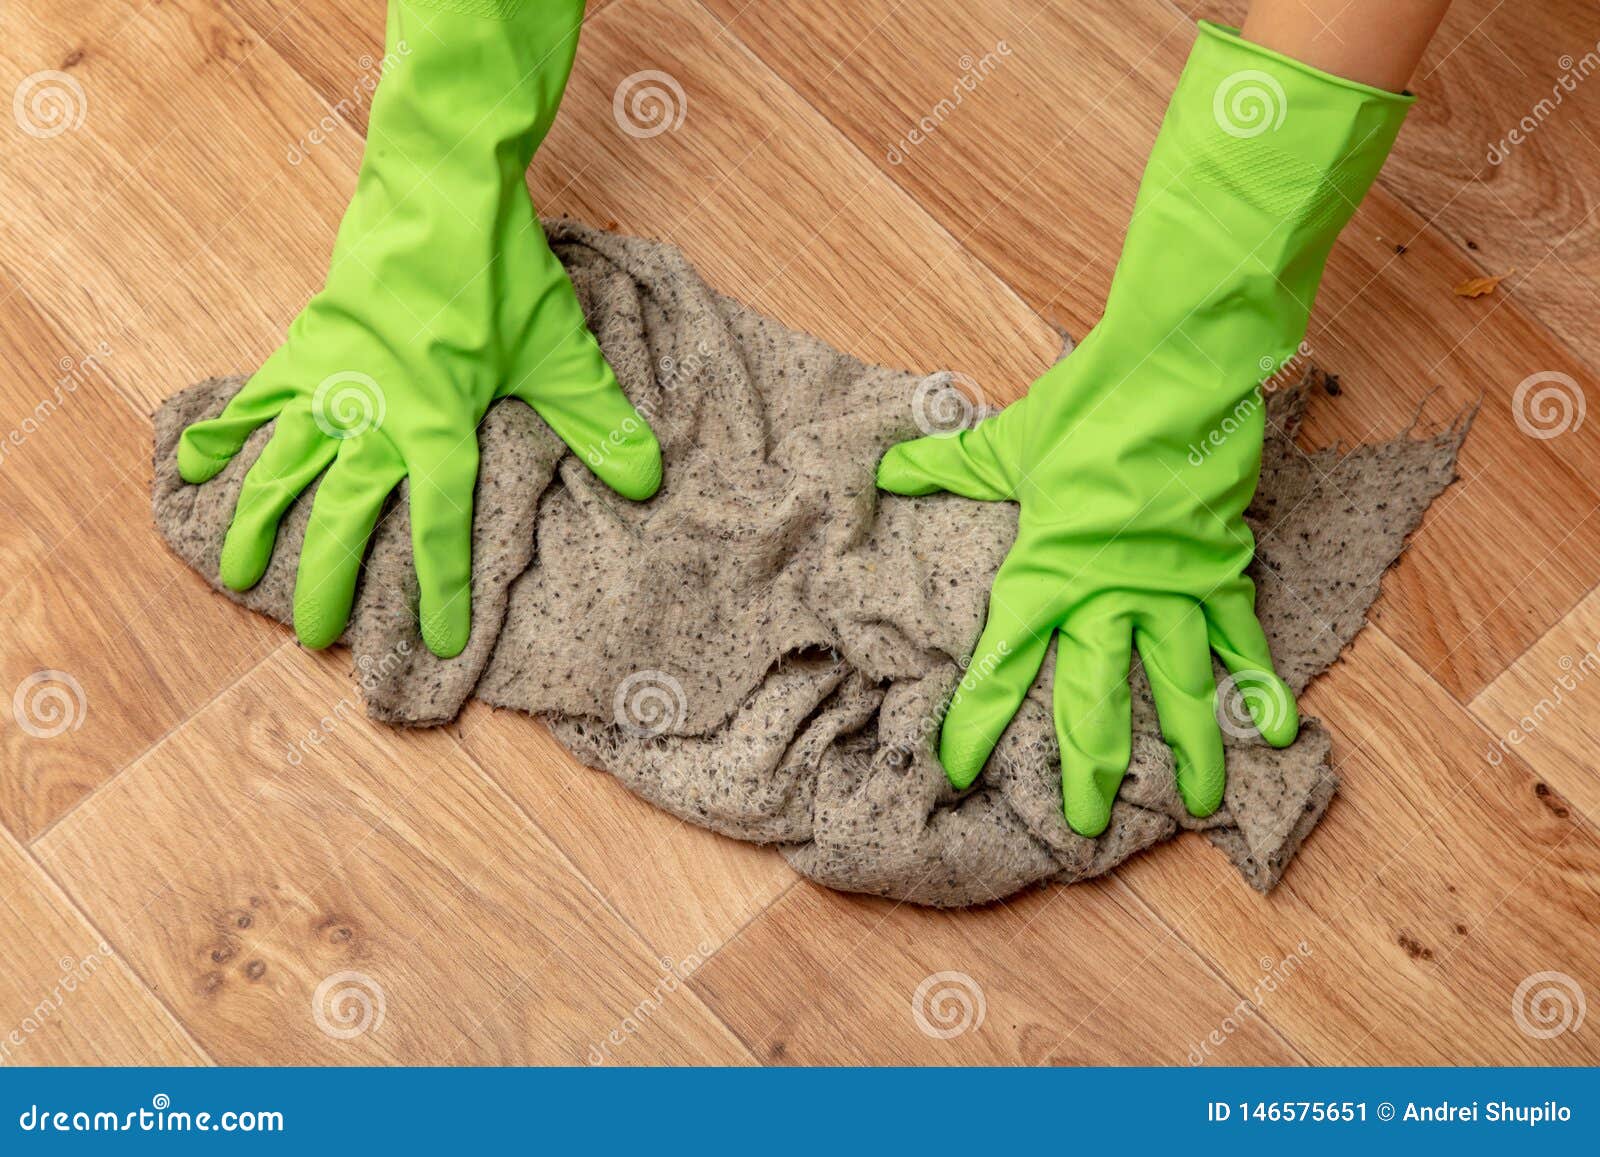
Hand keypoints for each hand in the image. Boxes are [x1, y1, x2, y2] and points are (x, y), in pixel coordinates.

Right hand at [178, 0, 659, 657]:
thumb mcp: (561, 352)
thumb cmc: (503, 274)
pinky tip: (193, 472)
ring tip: (238, 578)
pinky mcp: (304, 347)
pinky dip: (223, 436)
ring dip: (259, 527)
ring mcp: (330, 383)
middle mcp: (375, 417)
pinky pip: (254, 403)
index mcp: (440, 427)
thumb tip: (648, 482)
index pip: (442, 531)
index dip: (441, 592)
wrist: (439, 190)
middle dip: (330, 582)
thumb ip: (599, 422)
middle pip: (343, 518)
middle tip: (320, 639)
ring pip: (284, 471)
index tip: (438, 644)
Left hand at [877, 21, 1410, 834]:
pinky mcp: (1224, 573)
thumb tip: (886, 467)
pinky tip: (1276, 735)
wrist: (1173, 372)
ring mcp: (1172, 592)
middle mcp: (1105, 600)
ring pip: (1177, 691)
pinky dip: (1262, 687)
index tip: (954, 769)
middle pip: (1093, 704)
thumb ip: (947, 468)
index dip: (975, 722)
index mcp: (1044, 574)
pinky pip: (1243, 643)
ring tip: (1189, 807)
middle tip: (1079, 827)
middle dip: (1086, 769)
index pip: (1001, 668)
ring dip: (1184, 752)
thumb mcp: (1006, 443)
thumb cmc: (1086, 409)